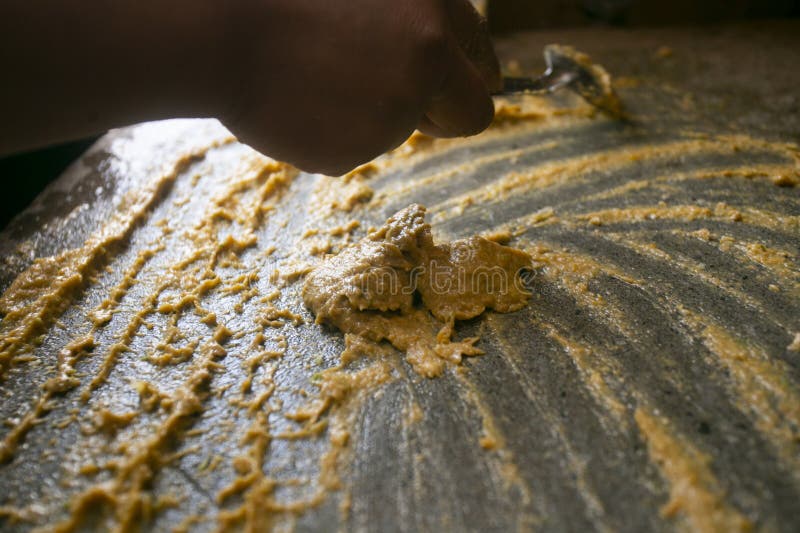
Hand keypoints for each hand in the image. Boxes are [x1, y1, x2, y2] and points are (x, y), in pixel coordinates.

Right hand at [220, 0, 500, 174]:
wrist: (218, 31)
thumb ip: (418, 21)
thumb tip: (462, 62)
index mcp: (433, 15)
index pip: (484, 63)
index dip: (468, 77)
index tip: (456, 87)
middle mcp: (425, 64)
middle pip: (472, 114)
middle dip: (445, 114)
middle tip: (398, 97)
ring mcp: (391, 114)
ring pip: (402, 130)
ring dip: (372, 113)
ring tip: (318, 76)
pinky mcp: (351, 152)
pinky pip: (356, 148)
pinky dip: (333, 132)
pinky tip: (301, 100)